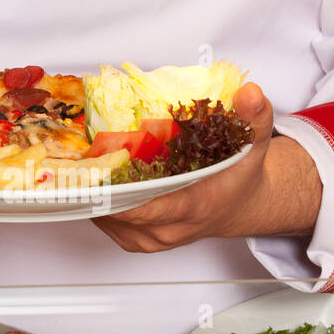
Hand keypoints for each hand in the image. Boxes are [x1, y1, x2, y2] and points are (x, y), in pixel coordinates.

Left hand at [93, 83, 322, 251]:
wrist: (240, 207)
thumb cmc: (240, 177)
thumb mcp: (254, 143)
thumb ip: (254, 118)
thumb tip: (250, 93)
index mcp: (194, 207)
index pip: (151, 209)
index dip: (119, 195)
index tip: (96, 177)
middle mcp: (170, 229)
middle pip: (121, 213)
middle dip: (98, 188)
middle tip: (79, 162)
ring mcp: (152, 238)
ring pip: (108, 220)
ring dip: (94, 194)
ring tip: (82, 166)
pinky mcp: (138, 240)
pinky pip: (107, 224)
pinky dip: (97, 203)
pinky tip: (92, 180)